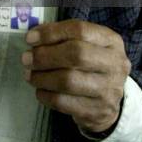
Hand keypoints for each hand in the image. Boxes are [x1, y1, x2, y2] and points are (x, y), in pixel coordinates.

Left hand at [22, 19, 130, 133]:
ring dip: (42, 77)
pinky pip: (64, 103)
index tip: (30, 38)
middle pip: (76, 54)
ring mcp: (109, 89)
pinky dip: (46, 95)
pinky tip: (39, 90)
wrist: (109, 100)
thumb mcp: (86, 44)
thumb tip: (34, 36)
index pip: (80, 30)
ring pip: (68, 81)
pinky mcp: (98, 111)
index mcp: (111, 41)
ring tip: (29, 74)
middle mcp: (115, 64)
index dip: (51, 33)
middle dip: (45, 56)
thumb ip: (62, 36)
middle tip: (26, 58)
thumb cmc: (91, 65)